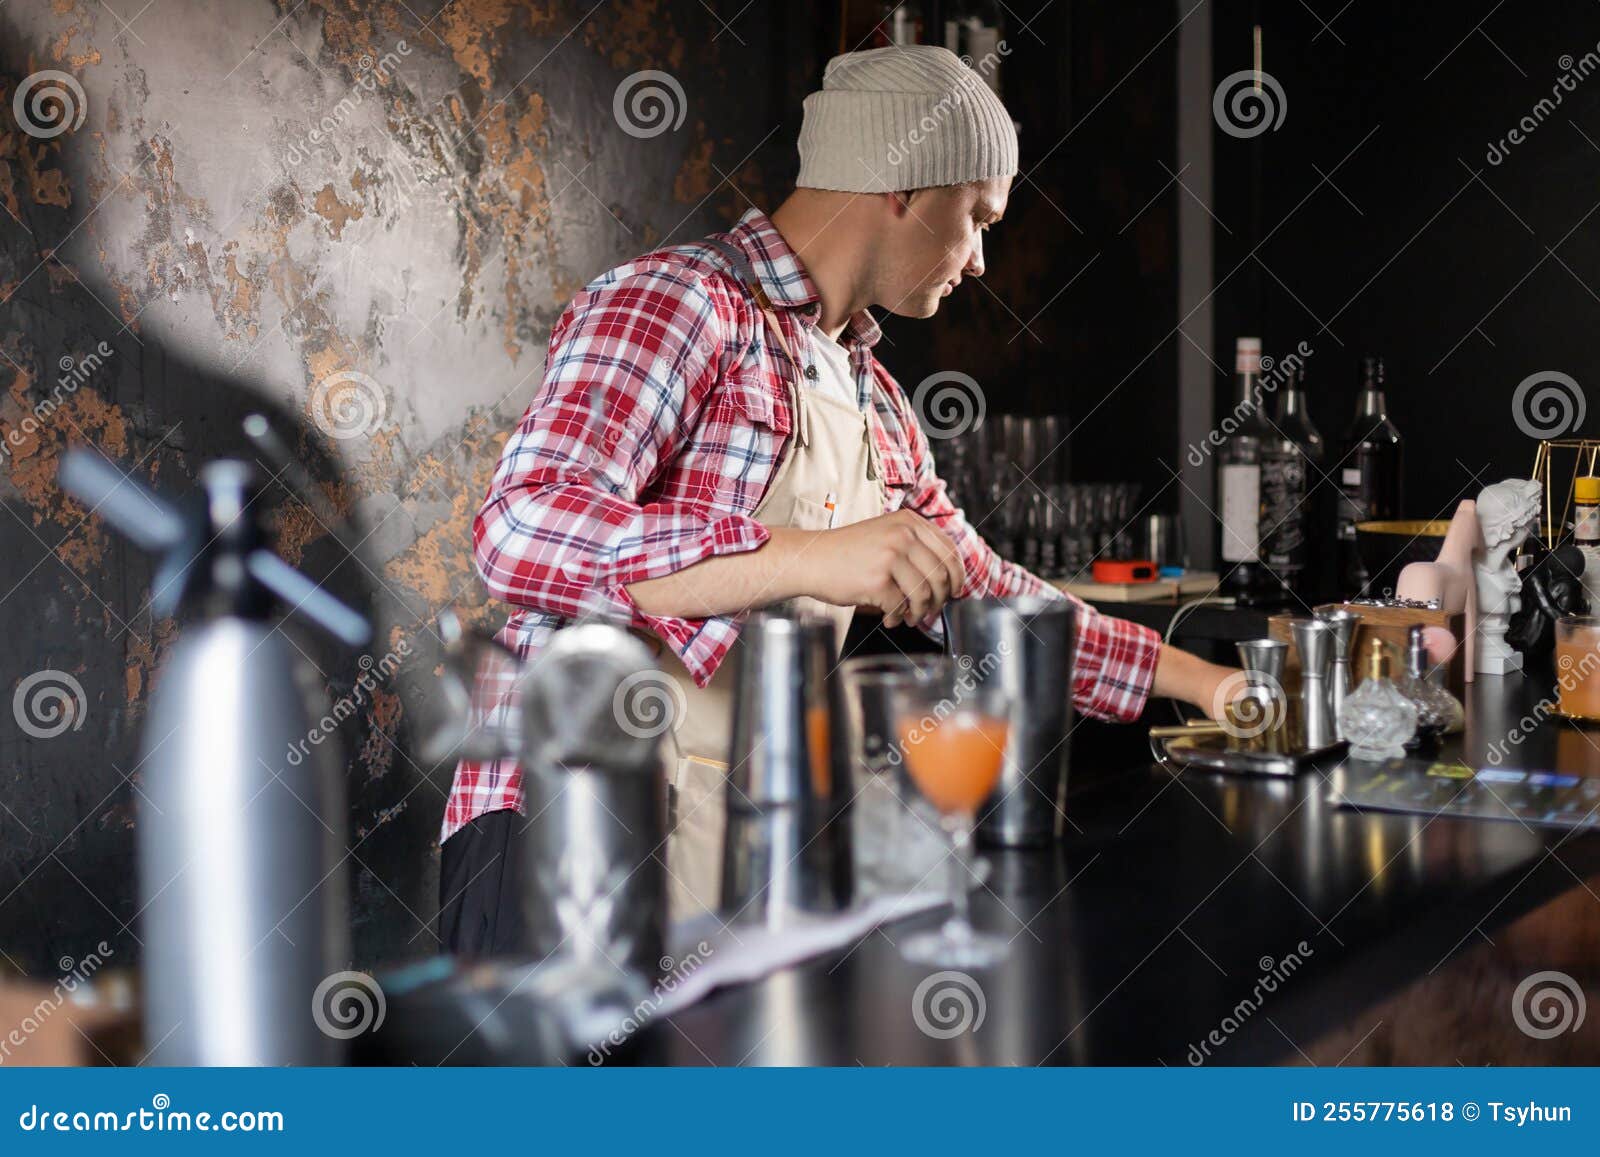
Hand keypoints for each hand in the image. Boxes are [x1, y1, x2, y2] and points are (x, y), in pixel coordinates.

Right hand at [805, 509, 965, 627]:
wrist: (811, 558)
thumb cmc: (846, 552)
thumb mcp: (885, 534)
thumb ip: (914, 547)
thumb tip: (947, 579)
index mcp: (909, 522)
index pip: (949, 551)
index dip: (957, 576)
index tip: (955, 591)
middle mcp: (903, 535)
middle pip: (942, 575)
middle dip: (940, 600)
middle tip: (930, 610)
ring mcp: (890, 557)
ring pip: (925, 594)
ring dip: (919, 612)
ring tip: (907, 617)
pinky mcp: (878, 580)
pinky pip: (901, 607)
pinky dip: (897, 617)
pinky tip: (889, 617)